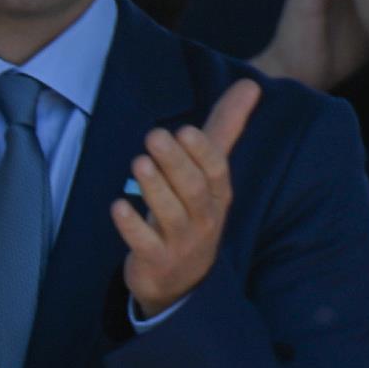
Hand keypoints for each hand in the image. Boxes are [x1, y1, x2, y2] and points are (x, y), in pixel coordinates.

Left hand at [115, 78, 263, 315]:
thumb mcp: (211, 174)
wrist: (182, 282)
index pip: (216, 172)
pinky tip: (118, 206)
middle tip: (154, 136)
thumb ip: (225, 129)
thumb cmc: (195, 214)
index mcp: (218, 195)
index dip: (202, 153)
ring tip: (138, 163)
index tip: (185, 130)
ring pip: (171, 215)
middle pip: (193, 190)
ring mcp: (181, 243)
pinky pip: (145, 244)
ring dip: (154, 189)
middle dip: (175, 163)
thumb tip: (251, 85)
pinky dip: (132, 226)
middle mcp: (204, 219)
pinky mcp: (156, 262)